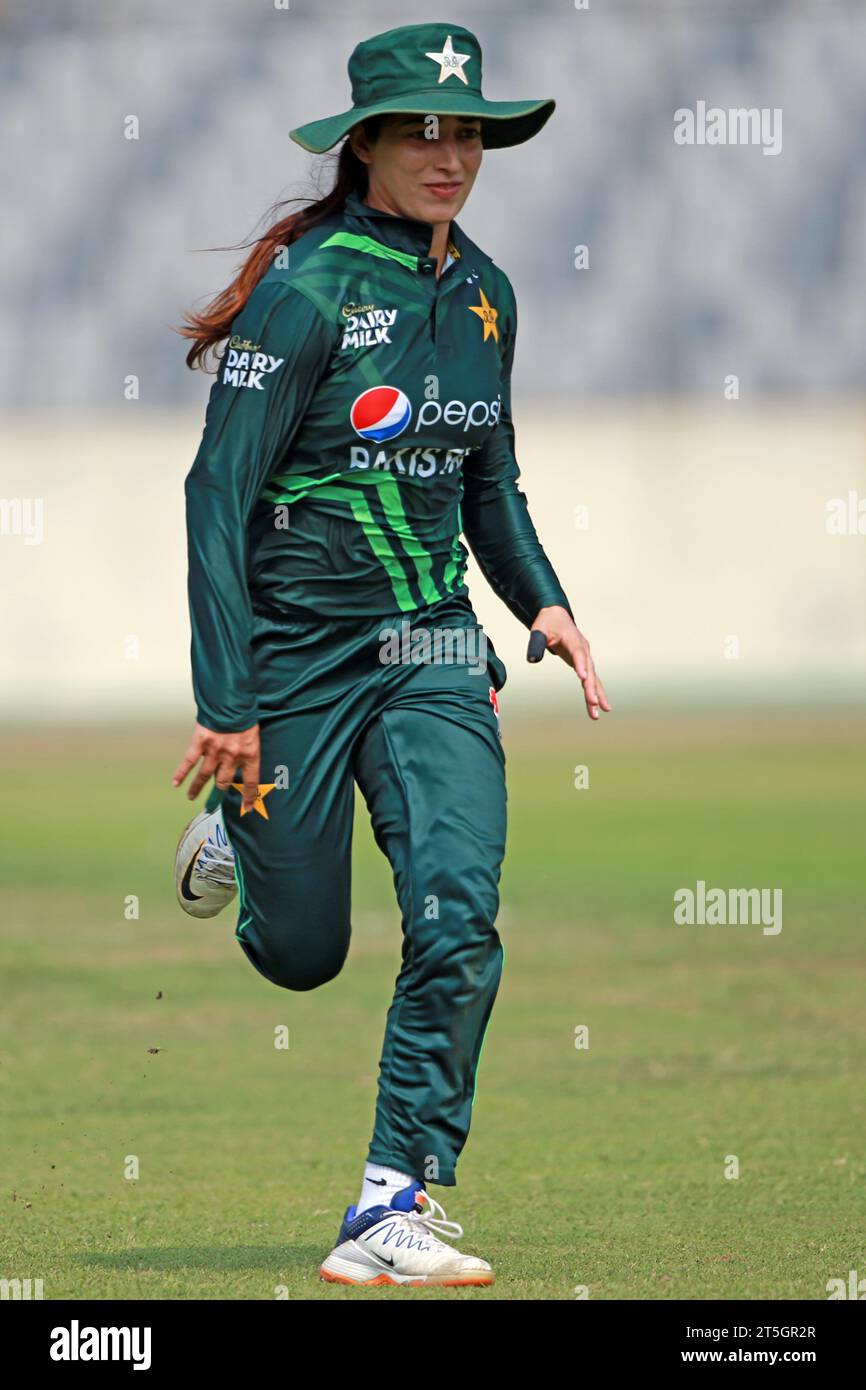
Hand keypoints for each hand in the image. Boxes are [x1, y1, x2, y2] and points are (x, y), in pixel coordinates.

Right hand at [172, 722, 260, 811]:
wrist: (231, 697)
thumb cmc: (245, 714)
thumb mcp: (253, 734)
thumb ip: (247, 750)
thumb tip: (243, 764)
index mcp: (250, 754)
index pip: (250, 781)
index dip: (249, 796)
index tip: (247, 808)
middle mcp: (232, 756)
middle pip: (223, 781)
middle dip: (218, 794)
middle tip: (212, 805)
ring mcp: (215, 750)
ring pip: (205, 775)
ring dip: (197, 788)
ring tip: (192, 797)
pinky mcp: (201, 741)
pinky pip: (189, 761)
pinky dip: (181, 773)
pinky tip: (175, 783)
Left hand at [528, 606, 610, 720]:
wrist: (557, 616)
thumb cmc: (548, 622)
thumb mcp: (539, 629)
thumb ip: (536, 643)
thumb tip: (532, 660)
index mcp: (573, 640)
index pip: (579, 654)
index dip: (581, 666)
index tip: (584, 678)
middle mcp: (584, 650)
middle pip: (590, 671)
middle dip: (592, 688)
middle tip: (594, 703)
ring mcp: (586, 658)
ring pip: (593, 679)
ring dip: (596, 695)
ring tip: (600, 713)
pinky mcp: (584, 664)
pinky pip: (590, 680)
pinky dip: (593, 693)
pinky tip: (596, 707)